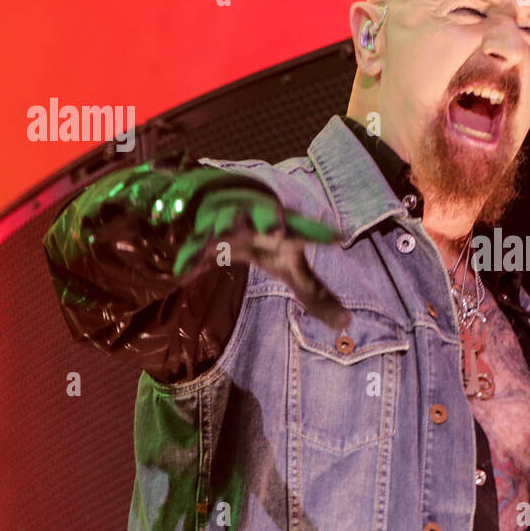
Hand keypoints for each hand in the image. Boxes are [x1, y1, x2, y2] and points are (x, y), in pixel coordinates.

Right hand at [173, 187, 349, 330]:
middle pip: (263, 214)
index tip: (340, 238)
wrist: (224, 209)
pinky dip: (189, 257)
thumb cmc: (267, 242)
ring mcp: (228, 224)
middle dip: (267, 218)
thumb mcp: (290, 267)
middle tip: (274, 228)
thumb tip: (346, 322)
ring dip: (224, 227)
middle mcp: (257, 220)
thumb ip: (316, 293)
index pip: (306, 229)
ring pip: (224, 222)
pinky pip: (194, 247)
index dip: (320, 233)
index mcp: (285, 228)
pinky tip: (183, 273)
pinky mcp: (202, 237)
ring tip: (224, 234)